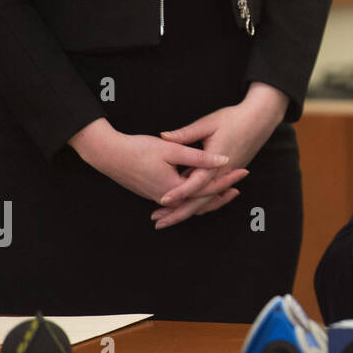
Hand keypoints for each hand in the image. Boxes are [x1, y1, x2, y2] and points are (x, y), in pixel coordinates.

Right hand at [69, 118, 246, 217]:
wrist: (109, 155)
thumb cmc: (139, 149)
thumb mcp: (171, 149)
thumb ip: (198, 156)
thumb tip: (223, 159)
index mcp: (175, 188)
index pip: (208, 188)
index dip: (227, 178)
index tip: (243, 170)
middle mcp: (168, 198)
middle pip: (201, 201)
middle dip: (222, 192)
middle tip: (240, 182)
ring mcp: (160, 198)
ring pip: (191, 203)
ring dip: (209, 197)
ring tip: (227, 188)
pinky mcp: (155, 194)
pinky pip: (181, 201)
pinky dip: (194, 197)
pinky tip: (202, 188)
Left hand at [149, 82, 289, 228]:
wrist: (260, 120)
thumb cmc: (234, 118)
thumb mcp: (208, 123)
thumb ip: (186, 133)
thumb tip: (163, 136)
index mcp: (217, 162)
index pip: (196, 183)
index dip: (179, 192)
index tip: (162, 200)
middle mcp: (223, 174)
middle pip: (201, 201)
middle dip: (179, 213)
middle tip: (158, 223)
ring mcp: (227, 176)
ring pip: (206, 201)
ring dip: (187, 211)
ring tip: (167, 218)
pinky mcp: (228, 175)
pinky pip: (212, 195)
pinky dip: (199, 203)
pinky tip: (185, 205)